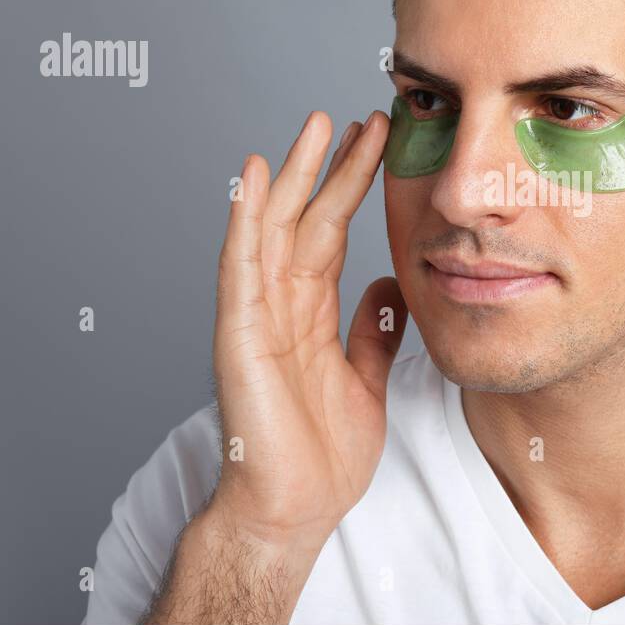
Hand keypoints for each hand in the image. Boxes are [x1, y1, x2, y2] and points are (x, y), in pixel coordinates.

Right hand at [206, 110, 406, 549]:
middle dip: (332, 167)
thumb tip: (386, 286)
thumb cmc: (321, 453)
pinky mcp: (238, 334)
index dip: (353, 187)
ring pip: (273, 230)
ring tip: (312, 127)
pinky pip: (241, 268)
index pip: (332, 232)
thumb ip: (372, 331)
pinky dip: (245, 222)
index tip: (379, 142)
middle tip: (358, 117)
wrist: (294, 507)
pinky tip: (252, 181)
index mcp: (309, 312)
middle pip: (306, 219)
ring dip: (292, 177)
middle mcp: (280, 304)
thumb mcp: (365, 378)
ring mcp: (256, 316)